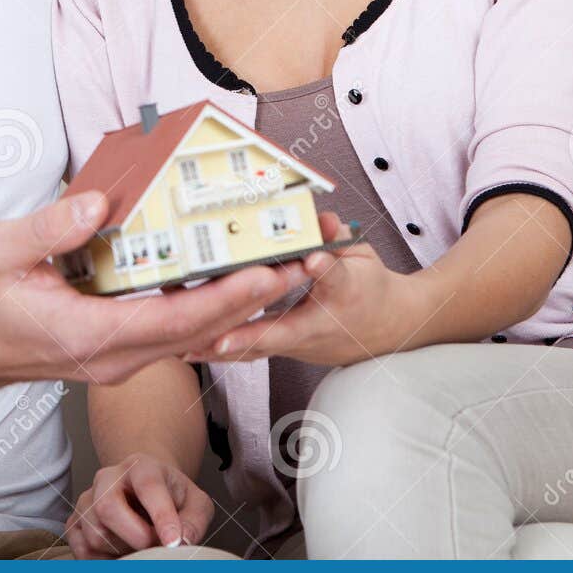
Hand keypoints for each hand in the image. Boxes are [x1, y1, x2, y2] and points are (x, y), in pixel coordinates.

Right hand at [0, 191, 314, 389]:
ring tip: (283, 266)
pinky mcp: (123, 348)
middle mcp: (116, 356)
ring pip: (195, 336)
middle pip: (201, 332)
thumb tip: (98, 203)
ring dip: (240, 304)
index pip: (174, 323)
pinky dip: (212, 307)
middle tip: (299, 262)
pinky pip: (179, 332)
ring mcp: (122, 358)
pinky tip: (235, 278)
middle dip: (253, 299)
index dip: (225, 299)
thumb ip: (48, 229)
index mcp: (90, 336)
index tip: (264, 274)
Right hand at [66, 453, 214, 557]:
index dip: (161, 515)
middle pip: (107, 507)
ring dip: (122, 552)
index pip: (148, 485)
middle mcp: (108, 478)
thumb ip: (195, 521)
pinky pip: (83, 551)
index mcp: (141, 466)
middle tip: (154, 546)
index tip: (173, 542)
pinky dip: (105, 562)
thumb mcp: (195, 502)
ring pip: (95, 535)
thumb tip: (182, 541)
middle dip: (134, 537)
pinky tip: (121, 553)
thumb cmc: (171, 497)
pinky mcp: (75, 523)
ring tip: (140, 547)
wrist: (145, 491)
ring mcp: (87, 499)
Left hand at [192, 212, 417, 366]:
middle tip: (220, 340)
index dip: (324, 268)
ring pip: (263, 350)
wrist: (385, 328)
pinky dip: (226, 352)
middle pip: (287, 331)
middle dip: (251, 336)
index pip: (337, 279)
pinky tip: (192, 350)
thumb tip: (322, 220)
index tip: (311, 260)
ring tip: (187, 349)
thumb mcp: (361, 256)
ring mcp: (303, 345)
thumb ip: (336, 238)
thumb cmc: (368, 286)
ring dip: (226, 351)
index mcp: (346, 292)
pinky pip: (256, 353)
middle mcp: (323, 325)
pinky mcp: (288, 351)